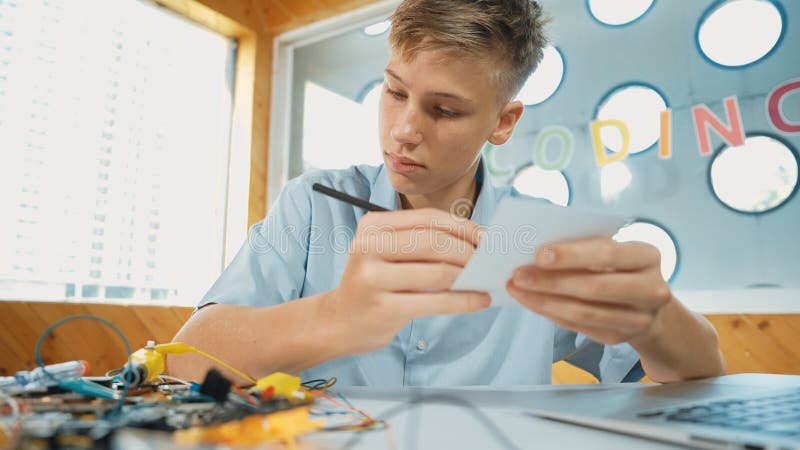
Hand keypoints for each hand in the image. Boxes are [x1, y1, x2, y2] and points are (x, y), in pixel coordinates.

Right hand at [326, 208, 489, 354]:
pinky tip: (480, 301)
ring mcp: (372, 277)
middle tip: (488, 262)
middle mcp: (368, 246)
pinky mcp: (382, 307)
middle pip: (433, 242)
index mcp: (373, 226)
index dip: (463, 226)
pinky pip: (434, 302)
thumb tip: (476, 244)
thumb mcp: (388, 254)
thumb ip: (423, 244)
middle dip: (468, 251)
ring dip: (469, 277)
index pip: (428, 218)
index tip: (487, 238)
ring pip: (437, 272)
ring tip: (486, 281)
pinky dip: (464, 301)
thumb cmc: (374, 285)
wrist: (338, 322)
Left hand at [506, 238, 672, 345]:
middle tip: (518, 275)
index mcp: (647, 256)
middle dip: (551, 281)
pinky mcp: (620, 338)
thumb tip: (537, 251)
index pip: (608, 254)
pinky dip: (550, 313)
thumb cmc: (621, 268)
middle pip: (594, 287)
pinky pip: (579, 326)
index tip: (539, 254)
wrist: (650, 306)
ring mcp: (638, 318)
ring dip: (544, 301)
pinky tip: (530, 302)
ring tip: (517, 289)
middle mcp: (650, 289)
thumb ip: (585, 248)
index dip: (572, 255)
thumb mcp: (614, 251)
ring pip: (584, 312)